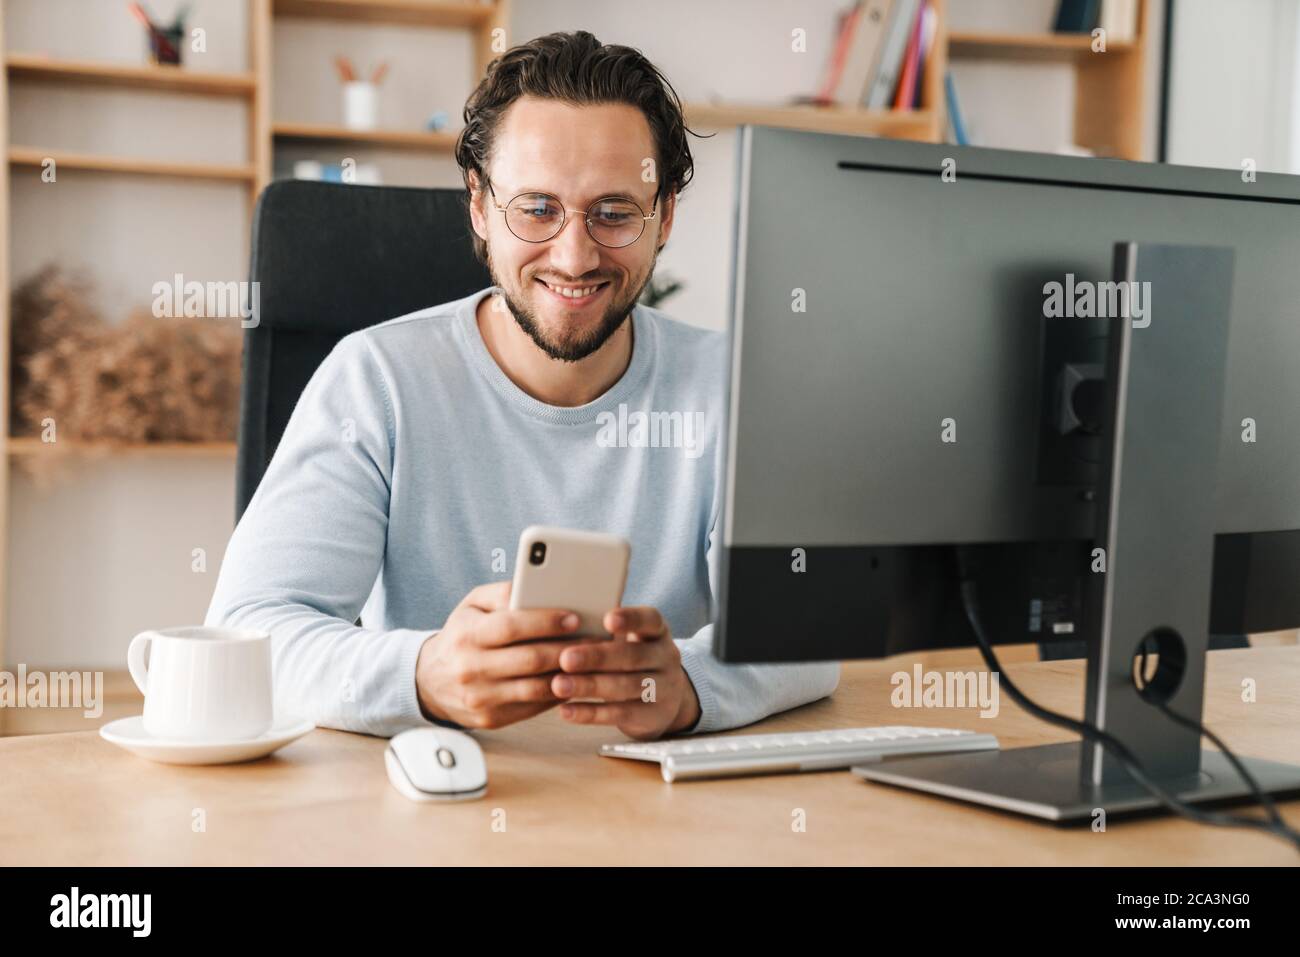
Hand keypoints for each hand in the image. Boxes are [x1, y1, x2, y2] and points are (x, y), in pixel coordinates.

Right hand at [415, 581, 601, 729]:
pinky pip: (533, 706)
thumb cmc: (462, 635)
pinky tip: (573, 679)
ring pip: (536, 688)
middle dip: (567, 649)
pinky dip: (557, 693)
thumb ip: (503, 593)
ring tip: (590, 660)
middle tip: (595, 640)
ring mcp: (480, 697)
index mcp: (467, 634)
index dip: (545, 622)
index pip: (511, 626)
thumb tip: (537, 587)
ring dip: (569, 675)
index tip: (574, 618)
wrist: (430, 680)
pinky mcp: (491, 719)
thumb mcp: (473, 605)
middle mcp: (470, 668)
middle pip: (529, 659)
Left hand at [552, 606, 701, 739]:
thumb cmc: (633, 659)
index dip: (631, 619)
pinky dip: (590, 713)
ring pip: (624, 687)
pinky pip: (619, 714)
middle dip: (597, 657)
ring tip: (558, 685)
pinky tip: (566, 711)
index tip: (607, 619)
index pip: (650, 620)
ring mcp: (663, 689)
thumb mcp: (632, 641)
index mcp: (658, 632)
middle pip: (632, 656)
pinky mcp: (652, 717)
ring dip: (588, 686)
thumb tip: (563, 623)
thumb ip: (606, 633)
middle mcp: (665, 658)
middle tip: (565, 658)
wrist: (667, 700)